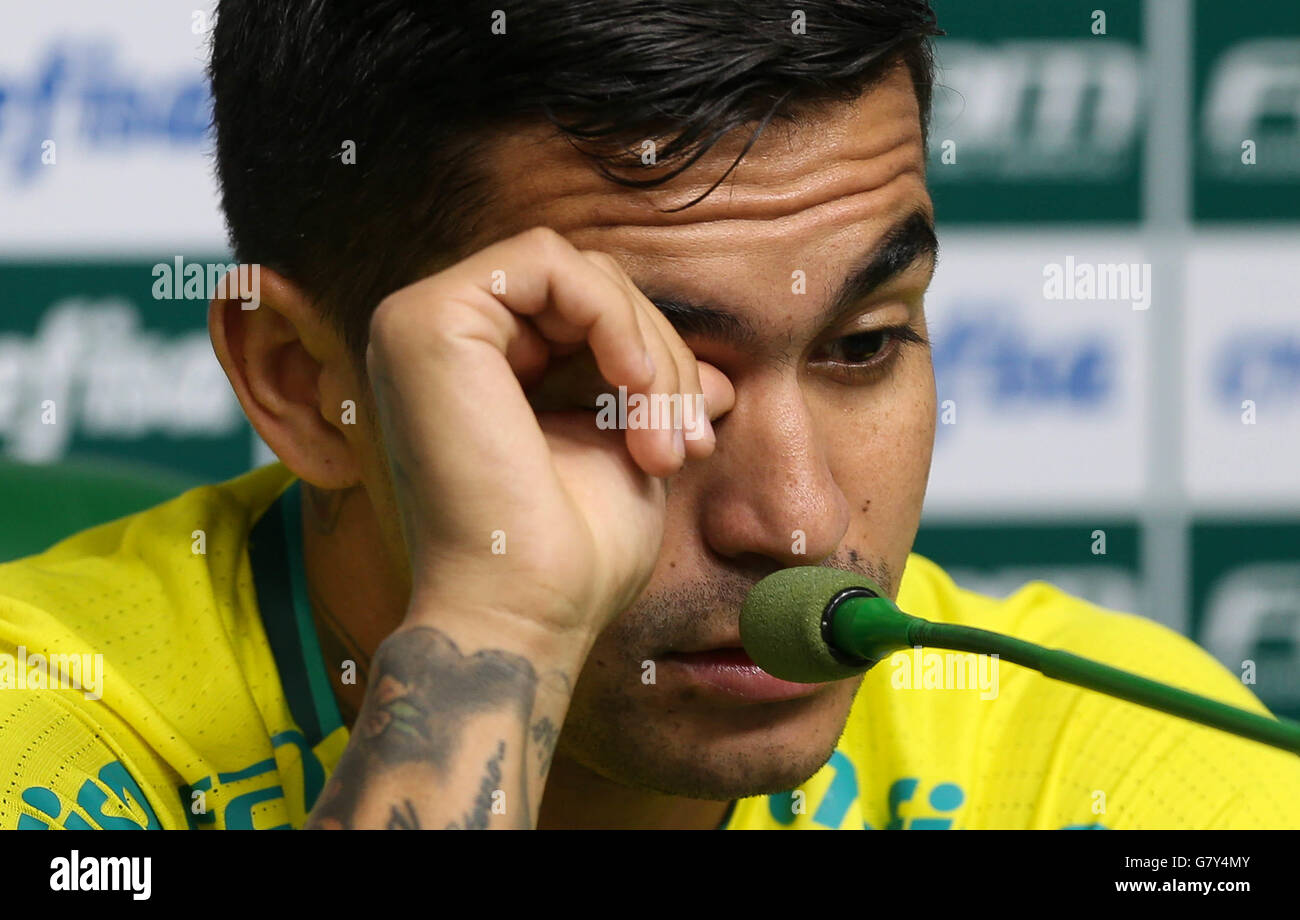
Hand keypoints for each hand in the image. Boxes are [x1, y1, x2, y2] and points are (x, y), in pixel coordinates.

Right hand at [366, 226, 733, 649]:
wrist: (524, 617)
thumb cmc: (571, 556)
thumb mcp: (626, 450)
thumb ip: (657, 398)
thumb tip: (718, 378)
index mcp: (474, 366)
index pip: (584, 311)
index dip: (656, 360)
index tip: (692, 443)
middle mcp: (437, 339)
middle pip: (585, 284)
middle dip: (660, 357)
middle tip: (685, 444)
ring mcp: (420, 324)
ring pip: (575, 272)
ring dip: (647, 351)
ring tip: (662, 441)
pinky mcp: (427, 321)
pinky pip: (548, 263)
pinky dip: (613, 317)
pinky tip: (634, 386)